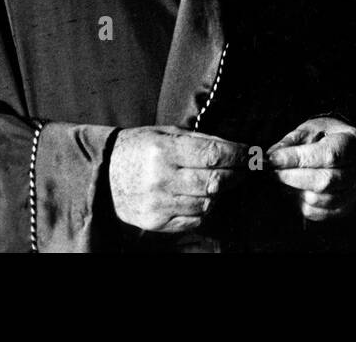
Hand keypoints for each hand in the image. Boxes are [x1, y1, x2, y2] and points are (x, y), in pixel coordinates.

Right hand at [107, 126, 248, 232]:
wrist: (102, 176)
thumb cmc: (138, 149)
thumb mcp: (165, 133)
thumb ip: (200, 140)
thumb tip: (235, 147)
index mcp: (164, 150)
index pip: (213, 154)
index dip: (239, 155)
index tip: (252, 154)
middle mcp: (161, 178)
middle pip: (215, 181)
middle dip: (236, 175)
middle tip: (245, 169)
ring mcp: (158, 204)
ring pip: (208, 203)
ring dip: (220, 192)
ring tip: (220, 181)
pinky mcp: (156, 222)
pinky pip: (194, 220)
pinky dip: (204, 208)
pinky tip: (201, 196)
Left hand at [266, 117, 355, 221]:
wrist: (345, 148)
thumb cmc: (328, 135)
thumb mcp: (312, 128)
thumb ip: (293, 141)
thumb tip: (273, 155)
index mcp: (354, 144)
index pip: (329, 155)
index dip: (299, 158)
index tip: (275, 158)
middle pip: (325, 181)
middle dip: (292, 176)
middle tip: (274, 170)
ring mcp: (353, 192)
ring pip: (319, 199)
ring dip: (294, 190)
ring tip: (284, 178)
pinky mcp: (343, 208)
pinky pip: (317, 213)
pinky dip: (300, 202)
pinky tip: (295, 188)